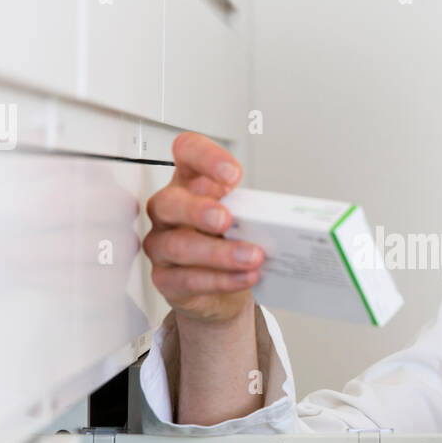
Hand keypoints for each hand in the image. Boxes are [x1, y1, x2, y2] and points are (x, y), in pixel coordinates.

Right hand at [143, 132, 263, 323]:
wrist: (218, 290)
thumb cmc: (228, 241)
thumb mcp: (241, 217)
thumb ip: (250, 211)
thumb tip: (280, 218)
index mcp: (189, 182)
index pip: (186, 152)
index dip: (205, 157)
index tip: (233, 174)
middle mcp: (169, 210)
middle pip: (169, 201)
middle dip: (198, 210)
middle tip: (227, 219)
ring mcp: (161, 244)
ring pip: (178, 245)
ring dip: (219, 253)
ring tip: (253, 257)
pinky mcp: (165, 278)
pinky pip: (186, 279)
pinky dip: (220, 280)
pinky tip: (244, 277)